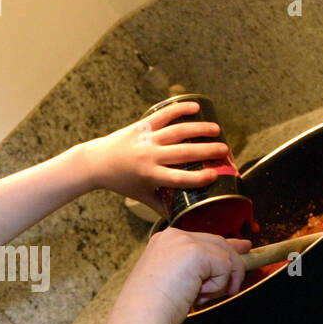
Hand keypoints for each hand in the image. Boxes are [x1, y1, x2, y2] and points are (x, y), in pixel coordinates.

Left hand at [73, 100, 230, 213]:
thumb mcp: (141, 196)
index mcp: (150, 176)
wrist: (97, 162)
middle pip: (183, 153)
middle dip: (206, 151)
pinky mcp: (142, 125)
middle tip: (225, 150)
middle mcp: (150, 156)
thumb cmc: (122, 182)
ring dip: (199, 129)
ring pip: (177, 131)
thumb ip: (161, 206)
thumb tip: (182, 216)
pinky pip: (164, 115)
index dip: (198, 179)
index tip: (215, 175)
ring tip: (217, 129)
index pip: (178, 179)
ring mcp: (147, 139)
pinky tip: (196, 107)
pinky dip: (179, 109)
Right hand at [119, 227, 251, 323]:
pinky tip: (198, 295)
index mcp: (165, 241)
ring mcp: (185, 242)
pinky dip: (218, 286)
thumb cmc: (152, 306)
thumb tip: (220, 269)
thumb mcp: (174, 279)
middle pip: (218, 242)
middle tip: (238, 281)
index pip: (203, 239)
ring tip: (201, 298)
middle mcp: (174, 236)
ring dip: (220, 282)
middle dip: (234, 261)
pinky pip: (224, 267)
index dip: (224, 247)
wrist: (142, 313)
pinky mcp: (197, 253)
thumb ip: (194, 270)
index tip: (242, 249)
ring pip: (225, 256)